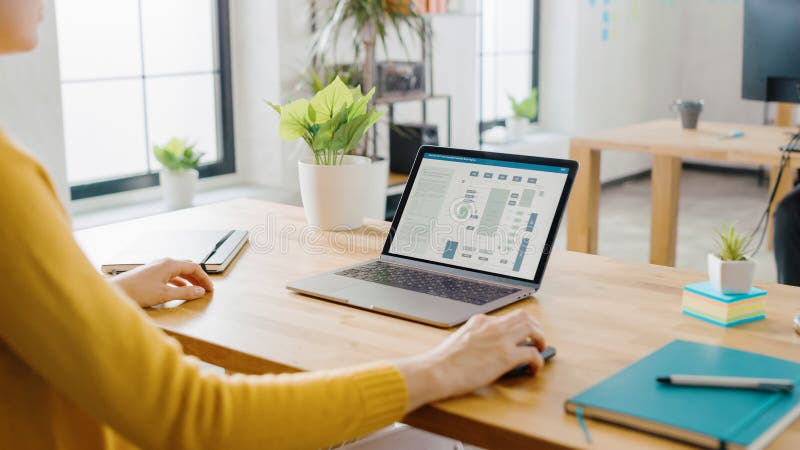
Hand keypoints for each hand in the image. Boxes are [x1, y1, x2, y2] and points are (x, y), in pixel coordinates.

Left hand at [111, 258, 213, 307]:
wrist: (115, 292)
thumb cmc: (136, 291)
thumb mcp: (165, 294)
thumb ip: (185, 292)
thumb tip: (200, 291)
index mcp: (169, 264)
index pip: (194, 267)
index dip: (205, 278)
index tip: (210, 289)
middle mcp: (164, 263)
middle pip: (187, 267)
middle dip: (198, 277)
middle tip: (205, 288)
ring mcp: (157, 267)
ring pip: (179, 271)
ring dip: (189, 280)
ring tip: (195, 290)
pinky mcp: (151, 274)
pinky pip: (171, 275)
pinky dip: (179, 281)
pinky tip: (180, 289)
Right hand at [394, 310, 545, 412]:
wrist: (437, 370)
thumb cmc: (443, 361)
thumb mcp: (461, 340)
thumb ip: (477, 339)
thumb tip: (490, 350)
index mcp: (479, 321)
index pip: (505, 317)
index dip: (516, 327)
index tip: (520, 335)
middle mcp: (492, 325)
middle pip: (524, 316)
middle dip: (535, 326)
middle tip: (537, 339)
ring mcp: (500, 339)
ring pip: (532, 328)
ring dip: (540, 339)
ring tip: (540, 350)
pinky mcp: (506, 356)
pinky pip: (532, 353)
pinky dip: (538, 361)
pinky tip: (533, 369)